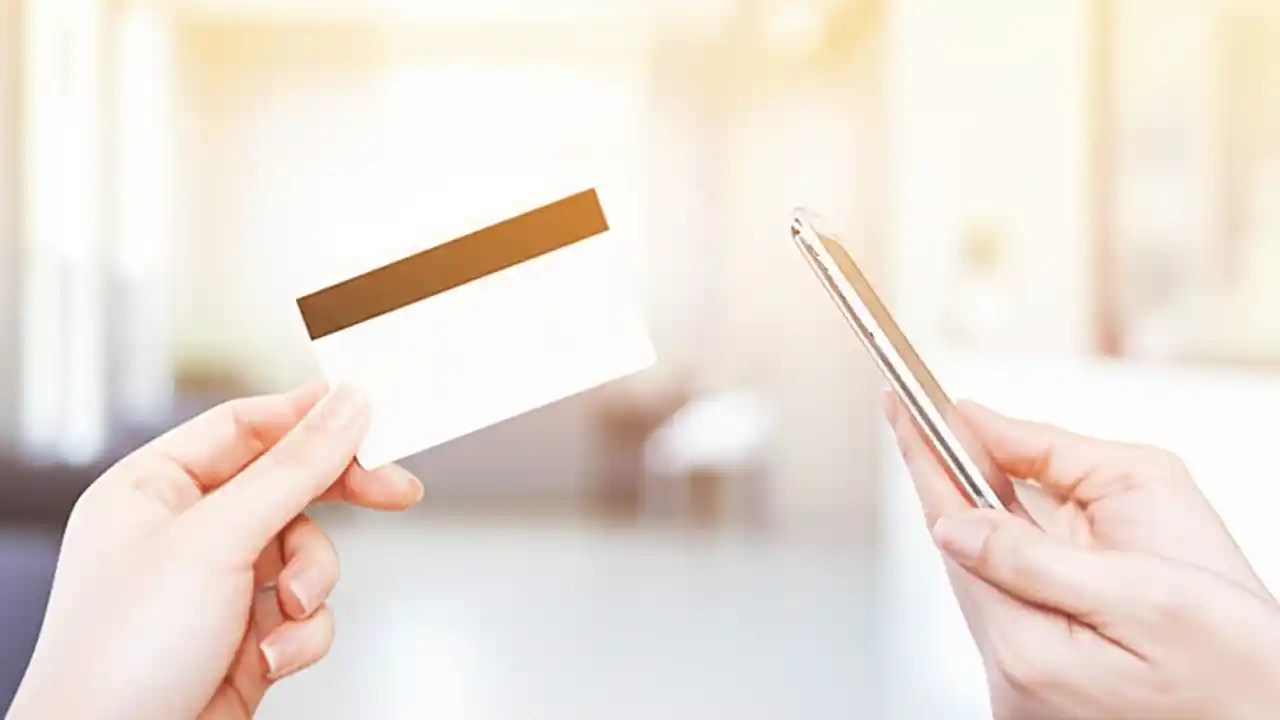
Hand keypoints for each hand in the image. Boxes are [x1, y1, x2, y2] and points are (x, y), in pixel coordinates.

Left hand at [8, 384, 423, 719]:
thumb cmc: (118, 658)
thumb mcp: (216, 542)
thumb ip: (292, 469)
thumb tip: (347, 406)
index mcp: (152, 489)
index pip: (245, 427)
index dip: (309, 417)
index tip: (372, 414)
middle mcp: (184, 532)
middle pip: (287, 487)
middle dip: (339, 499)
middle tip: (398, 490)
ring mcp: (215, 587)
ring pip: (306, 554)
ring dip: (311, 583)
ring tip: (289, 610)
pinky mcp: (245, 639)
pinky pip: (304, 614)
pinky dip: (301, 636)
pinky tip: (269, 659)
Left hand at [885, 395, 1279, 718]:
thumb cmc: (1241, 672)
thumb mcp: (1150, 592)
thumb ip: (1036, 548)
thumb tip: (952, 509)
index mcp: (1027, 647)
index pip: (951, 524)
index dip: (925, 457)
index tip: (900, 404)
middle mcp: (1010, 676)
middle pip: (961, 547)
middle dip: (951, 477)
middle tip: (929, 414)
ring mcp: (1021, 687)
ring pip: (984, 569)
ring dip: (985, 511)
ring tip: (976, 455)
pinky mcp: (1037, 686)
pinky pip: (1010, 596)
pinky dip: (1011, 548)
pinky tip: (1017, 519)